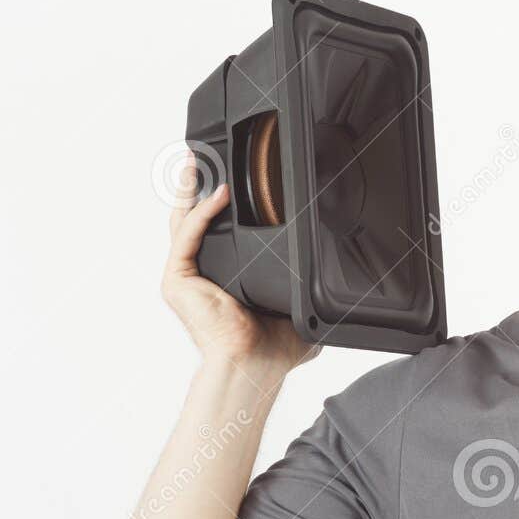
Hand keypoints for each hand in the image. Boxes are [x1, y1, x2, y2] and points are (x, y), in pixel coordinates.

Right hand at [161, 154, 318, 373]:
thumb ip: (311, 290)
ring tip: (197, 160)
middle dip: (196, 185)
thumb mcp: (300, 307)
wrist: (255, 363)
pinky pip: (188, 237)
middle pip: (192, 217)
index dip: (220, 204)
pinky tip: (219, 194)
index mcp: (223, 276)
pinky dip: (203, 213)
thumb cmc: (274, 348)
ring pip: (182, 220)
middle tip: (204, 155)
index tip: (231, 176)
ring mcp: (186, 275)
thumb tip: (341, 283)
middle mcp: (200, 273)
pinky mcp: (177, 280)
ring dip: (189, 189)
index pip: (217, 230)